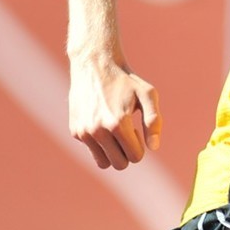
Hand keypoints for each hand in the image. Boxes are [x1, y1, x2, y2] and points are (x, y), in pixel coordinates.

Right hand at [68, 55, 161, 170]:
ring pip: (104, 163)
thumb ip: (154, 121)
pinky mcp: (75, 131)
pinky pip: (92, 151)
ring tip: (115, 132)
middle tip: (127, 132)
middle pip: (120, 164)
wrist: (94, 65)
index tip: (136, 128)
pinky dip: (100, 143)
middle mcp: (98, 130)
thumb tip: (154, 147)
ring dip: (113, 152)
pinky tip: (102, 123)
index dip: (140, 146)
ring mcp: (84, 132)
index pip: (135, 157)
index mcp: (118, 123)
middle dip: (127, 152)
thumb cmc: (126, 80)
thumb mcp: (148, 94)